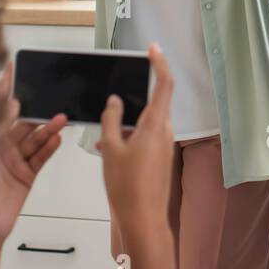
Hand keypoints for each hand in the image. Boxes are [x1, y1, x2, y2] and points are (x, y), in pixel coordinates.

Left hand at [0, 62, 65, 243]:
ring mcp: (14, 160)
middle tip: (49, 94)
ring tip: (60, 118)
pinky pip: (41, 156)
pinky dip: (50, 146)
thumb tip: (9, 104)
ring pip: (35, 137)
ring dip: (47, 127)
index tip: (13, 67)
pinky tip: (57, 137)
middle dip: (35, 108)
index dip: (4, 87)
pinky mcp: (26, 175)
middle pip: (21, 121)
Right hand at [98, 43, 174, 225]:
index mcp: (155, 125)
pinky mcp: (159, 157)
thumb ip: (111, 120)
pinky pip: (144, 137)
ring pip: (145, 122)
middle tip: (116, 94)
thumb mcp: (111, 148)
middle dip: (135, 96)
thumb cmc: (127, 186)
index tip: (153, 48)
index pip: (164, 84)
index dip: (160, 63)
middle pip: (154, 102)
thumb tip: (114, 102)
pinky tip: (109, 149)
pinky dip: (128, 137)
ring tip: (105, 134)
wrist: (142, 219)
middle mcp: (164, 132)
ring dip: (126, 122)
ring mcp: (163, 145)